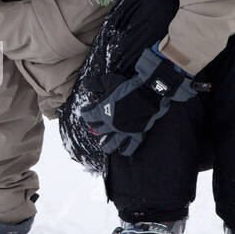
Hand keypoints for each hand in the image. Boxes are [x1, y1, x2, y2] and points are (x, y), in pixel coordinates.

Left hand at [81, 45, 200, 156]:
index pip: (89, 116)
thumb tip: (86, 84)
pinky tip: (123, 152)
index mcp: (103, 112)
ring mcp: (124, 131)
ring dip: (107, 146)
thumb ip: (97, 83)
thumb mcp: (111, 81)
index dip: (85, 113)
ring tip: (104, 148)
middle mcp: (111, 124)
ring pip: (112, 143)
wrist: (150, 93)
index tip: (84, 111)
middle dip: (95, 128)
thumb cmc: (130, 86)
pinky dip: (126, 151)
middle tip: (95, 128)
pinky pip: (130, 147)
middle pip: (99, 130)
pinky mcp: (137, 134)